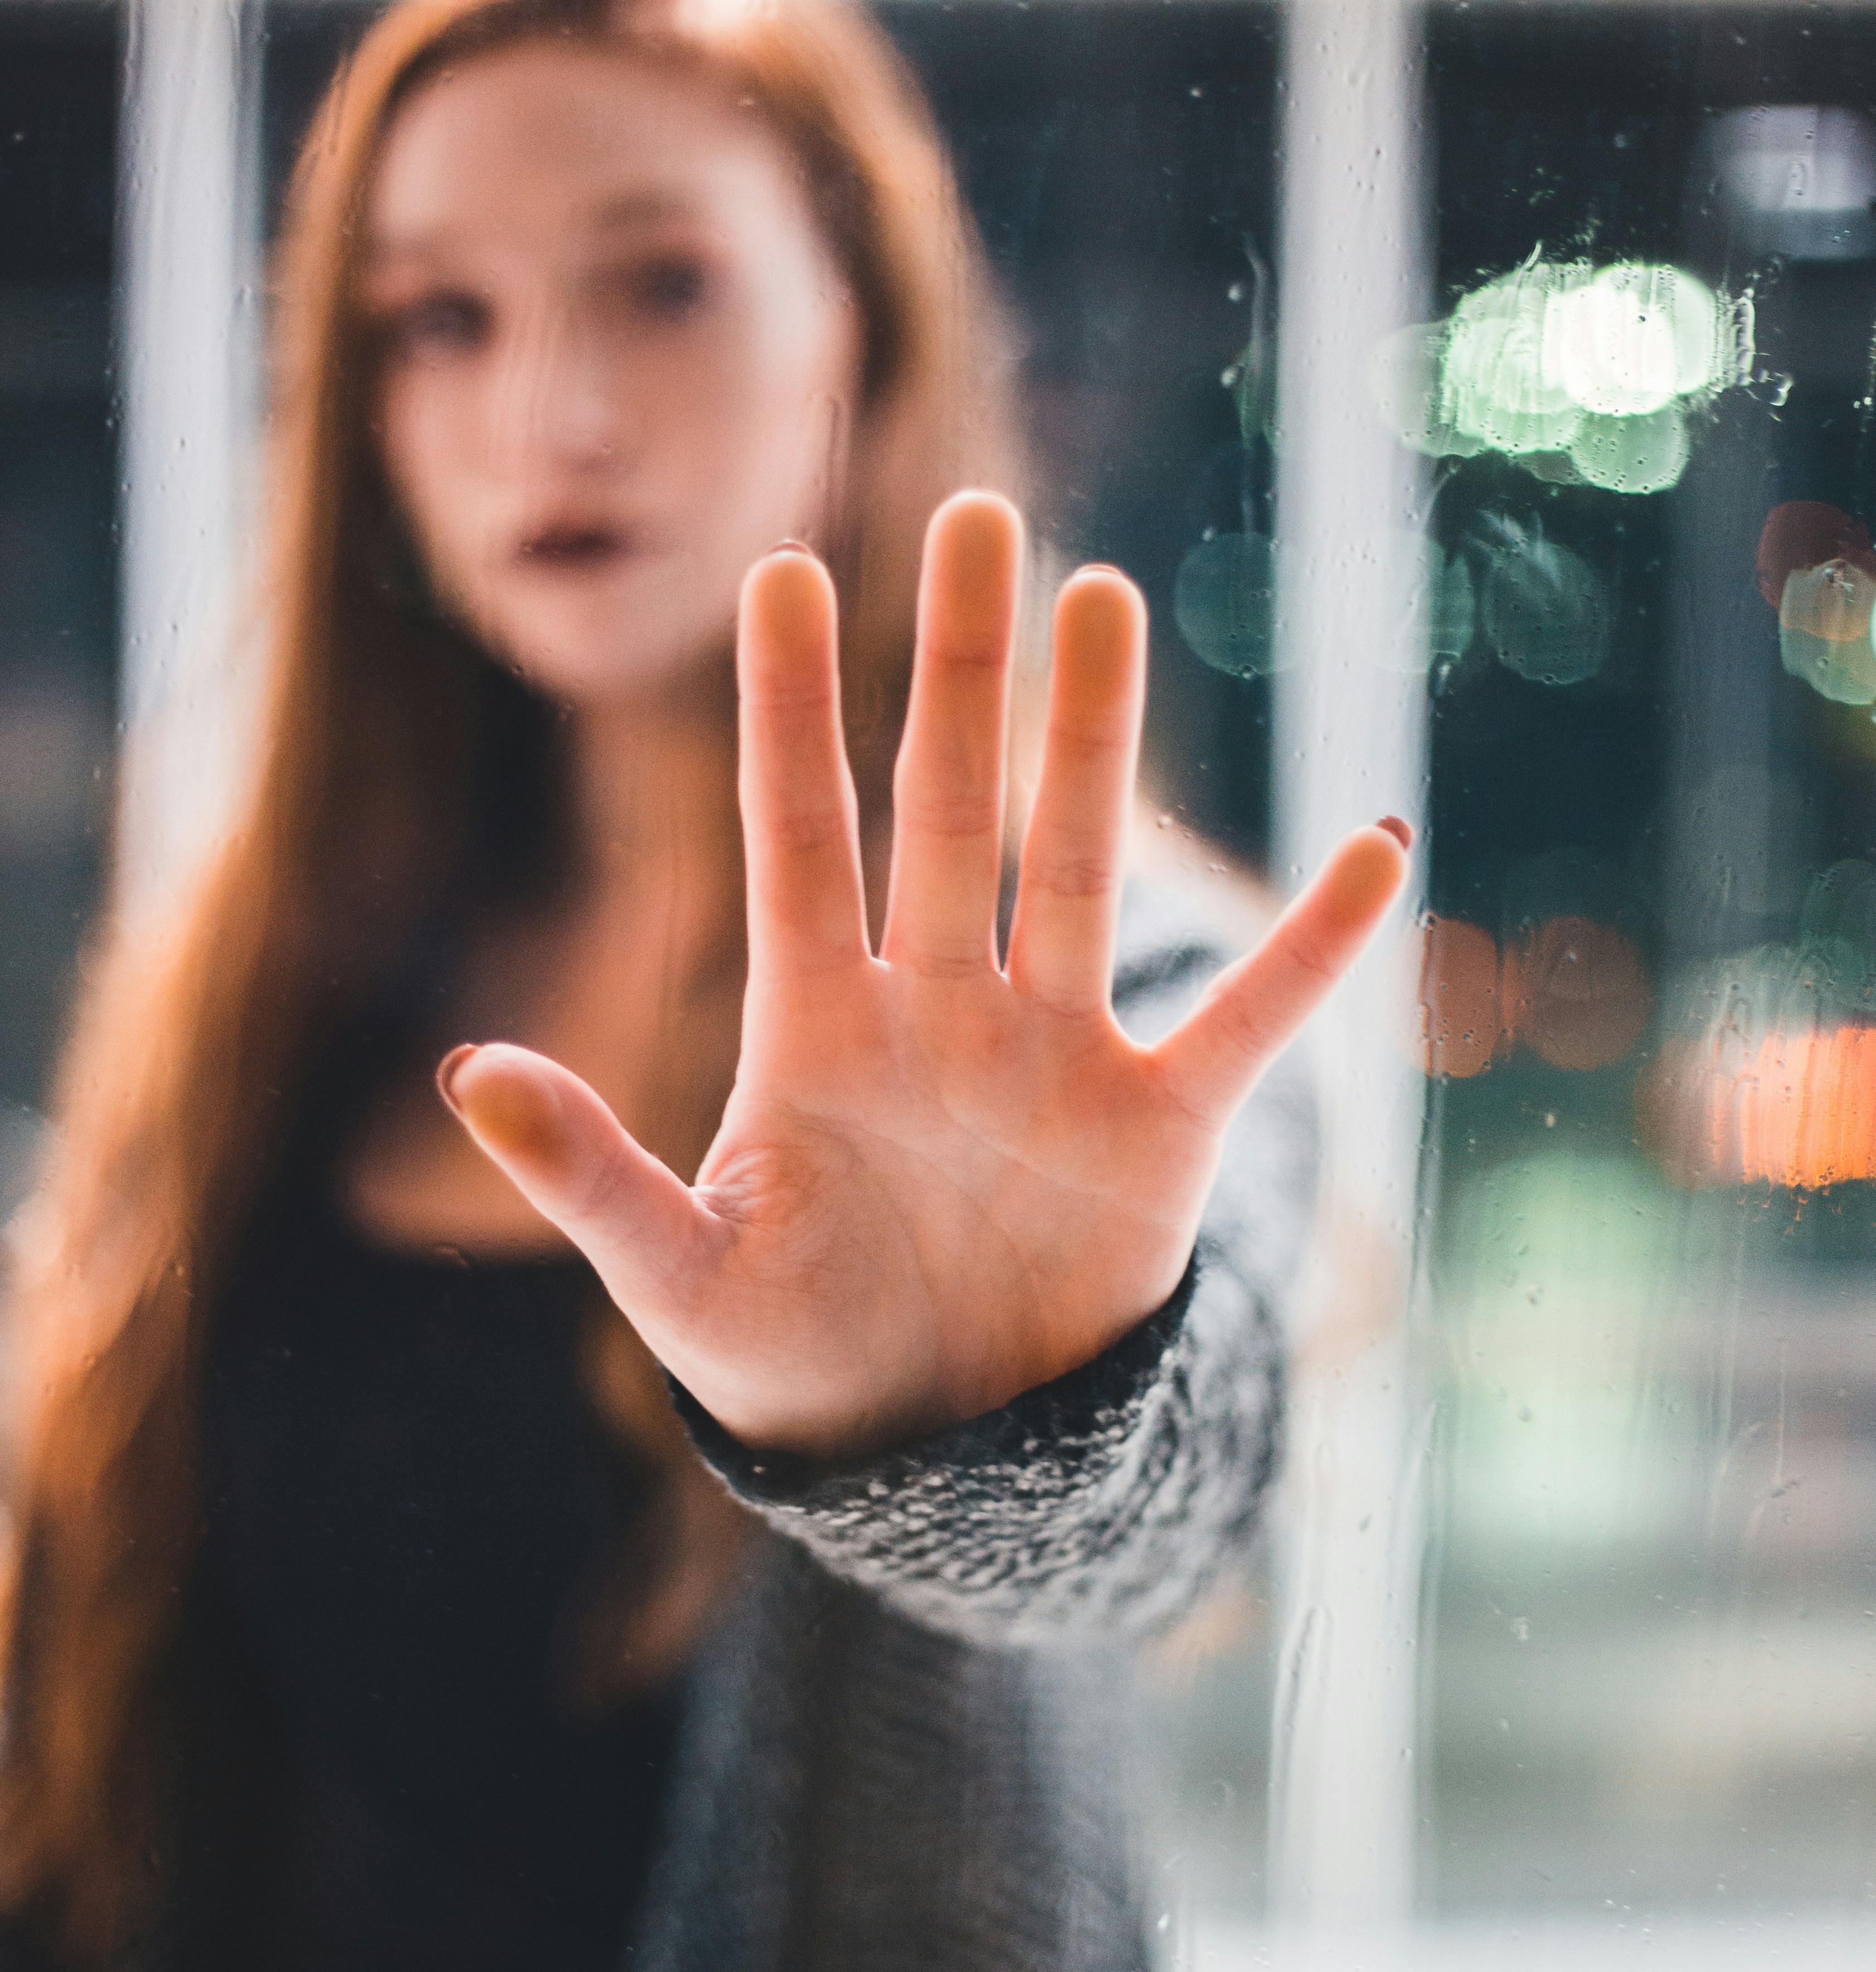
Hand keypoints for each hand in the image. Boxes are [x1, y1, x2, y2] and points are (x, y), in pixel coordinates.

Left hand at [439, 493, 1407, 1457]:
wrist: (933, 1456)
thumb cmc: (789, 1356)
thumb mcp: (677, 1278)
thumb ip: (584, 1178)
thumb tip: (465, 1077)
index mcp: (816, 1029)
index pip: (800, 836)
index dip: (792, 711)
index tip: (781, 570)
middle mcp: (938, 1009)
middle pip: (952, 810)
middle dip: (962, 669)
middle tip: (976, 516)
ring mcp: (1054, 1055)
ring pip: (1076, 868)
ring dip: (1096, 743)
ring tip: (1106, 598)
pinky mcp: (1158, 1128)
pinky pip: (1250, 1018)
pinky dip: (1312, 948)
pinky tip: (1373, 849)